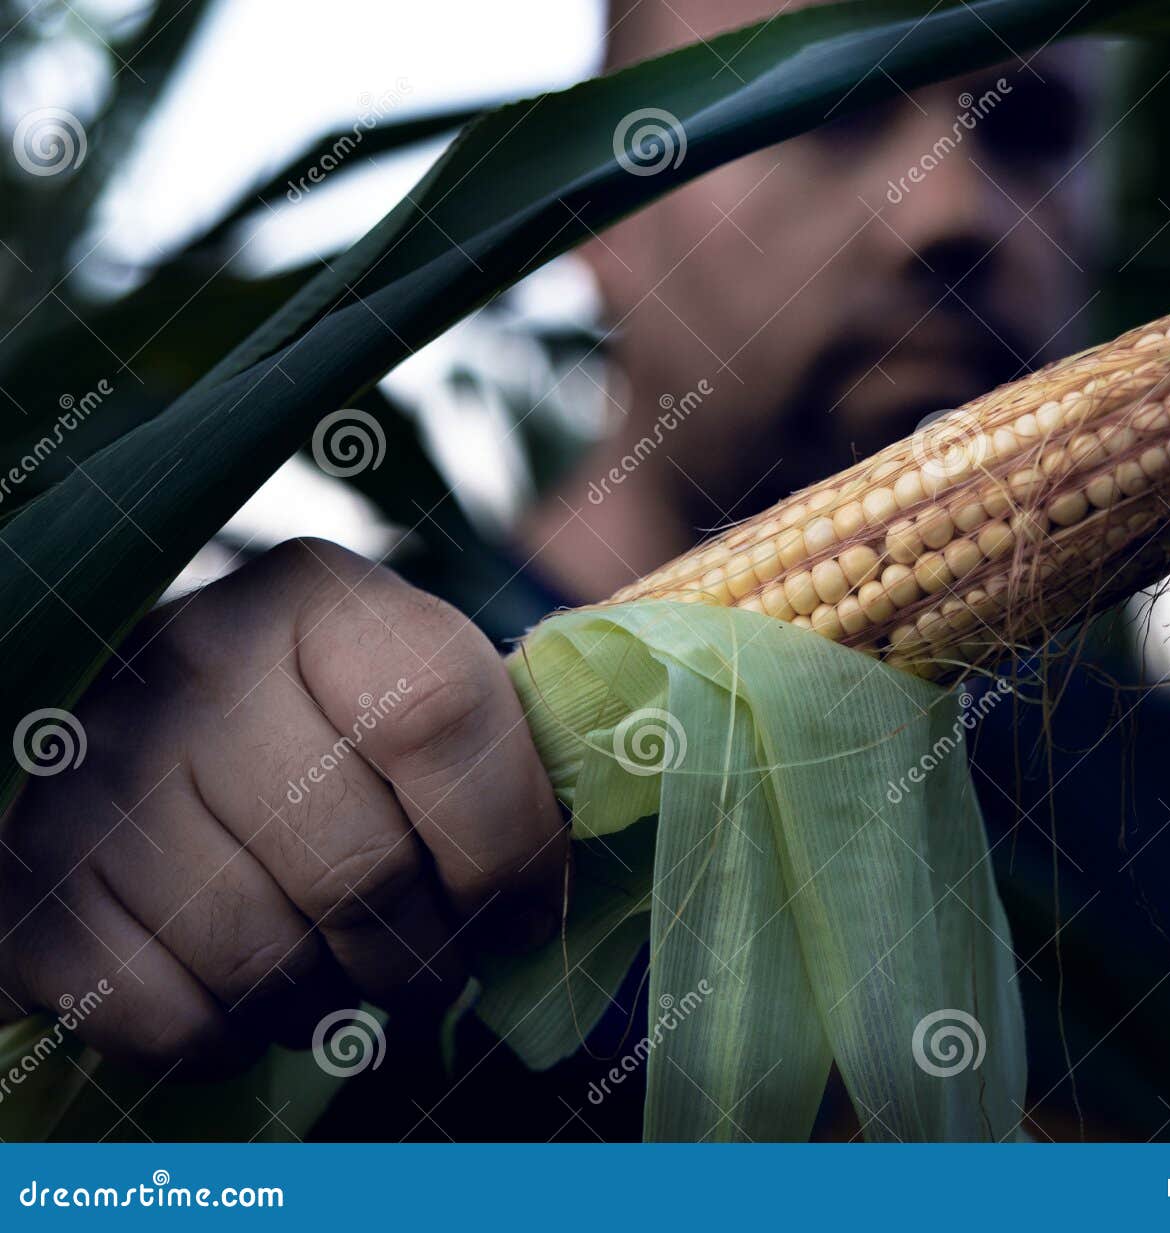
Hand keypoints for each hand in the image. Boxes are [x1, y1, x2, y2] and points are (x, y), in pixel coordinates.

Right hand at [0, 538, 564, 1072]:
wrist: (177, 737)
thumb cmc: (346, 732)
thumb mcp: (437, 701)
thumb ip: (511, 768)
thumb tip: (571, 887)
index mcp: (324, 596)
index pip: (439, 717)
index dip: (505, 845)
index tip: (522, 906)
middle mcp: (195, 657)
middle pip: (358, 869)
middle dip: (427, 956)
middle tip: (434, 964)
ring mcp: (98, 767)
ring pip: (264, 960)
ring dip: (333, 1001)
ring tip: (344, 968)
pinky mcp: (32, 878)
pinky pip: (168, 1017)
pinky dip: (230, 1036)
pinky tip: (246, 984)